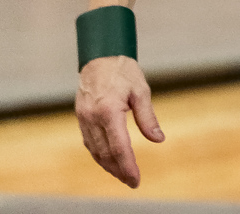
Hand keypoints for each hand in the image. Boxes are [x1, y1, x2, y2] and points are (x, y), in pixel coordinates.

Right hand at [76, 54, 164, 187]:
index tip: (136, 180)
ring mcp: (84, 120)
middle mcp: (93, 119)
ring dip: (108, 166)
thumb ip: (148, 117)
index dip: (128, 166)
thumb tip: (158, 139)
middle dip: (119, 170)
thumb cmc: (122, 70)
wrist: (99, 57)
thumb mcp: (141, 90)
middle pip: (105, 154)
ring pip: (95, 151)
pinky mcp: (81, 118)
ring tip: (122, 175)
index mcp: (109, 111)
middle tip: (132, 181)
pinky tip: (108, 160)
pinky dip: (99, 155)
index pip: (119, 147)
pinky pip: (89, 143)